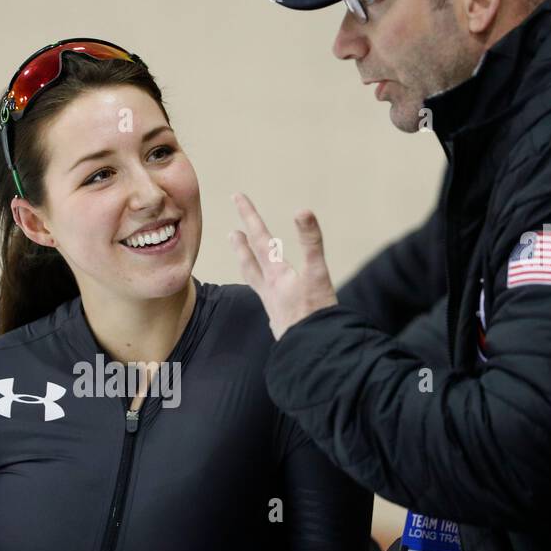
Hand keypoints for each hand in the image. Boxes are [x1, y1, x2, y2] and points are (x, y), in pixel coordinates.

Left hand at [228, 192, 338, 339]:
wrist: (312, 353)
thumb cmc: (316, 315)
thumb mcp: (318, 273)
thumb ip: (311, 242)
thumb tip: (302, 210)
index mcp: (278, 274)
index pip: (261, 238)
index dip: (250, 216)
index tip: (237, 197)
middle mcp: (270, 289)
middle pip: (253, 259)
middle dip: (244, 240)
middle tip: (232, 228)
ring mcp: (273, 306)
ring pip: (255, 280)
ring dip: (247, 263)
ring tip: (240, 252)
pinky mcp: (280, 321)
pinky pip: (266, 299)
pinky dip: (264, 290)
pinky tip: (267, 294)